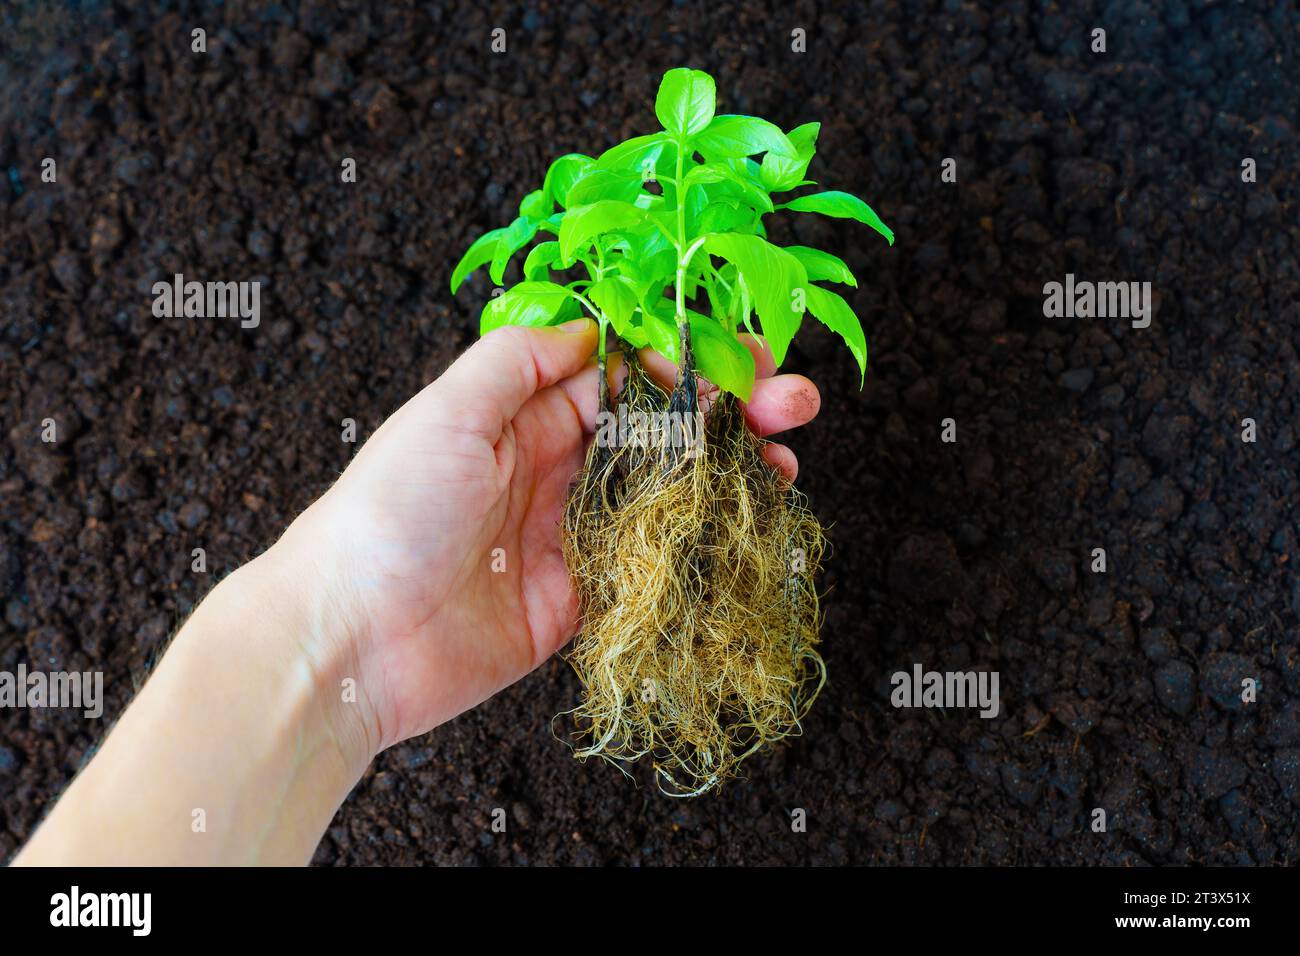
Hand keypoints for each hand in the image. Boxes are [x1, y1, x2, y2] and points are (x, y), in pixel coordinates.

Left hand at [273, 319, 821, 759]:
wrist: (351, 642)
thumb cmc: (386, 515)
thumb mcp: (446, 412)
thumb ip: (518, 362)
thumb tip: (588, 326)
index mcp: (519, 416)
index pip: (621, 375)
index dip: (686, 361)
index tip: (744, 355)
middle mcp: (550, 469)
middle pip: (657, 431)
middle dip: (728, 413)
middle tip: (793, 404)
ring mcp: (568, 535)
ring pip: (666, 495)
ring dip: (728, 475)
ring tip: (788, 463)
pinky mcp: (578, 601)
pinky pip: (651, 566)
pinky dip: (701, 546)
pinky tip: (746, 527)